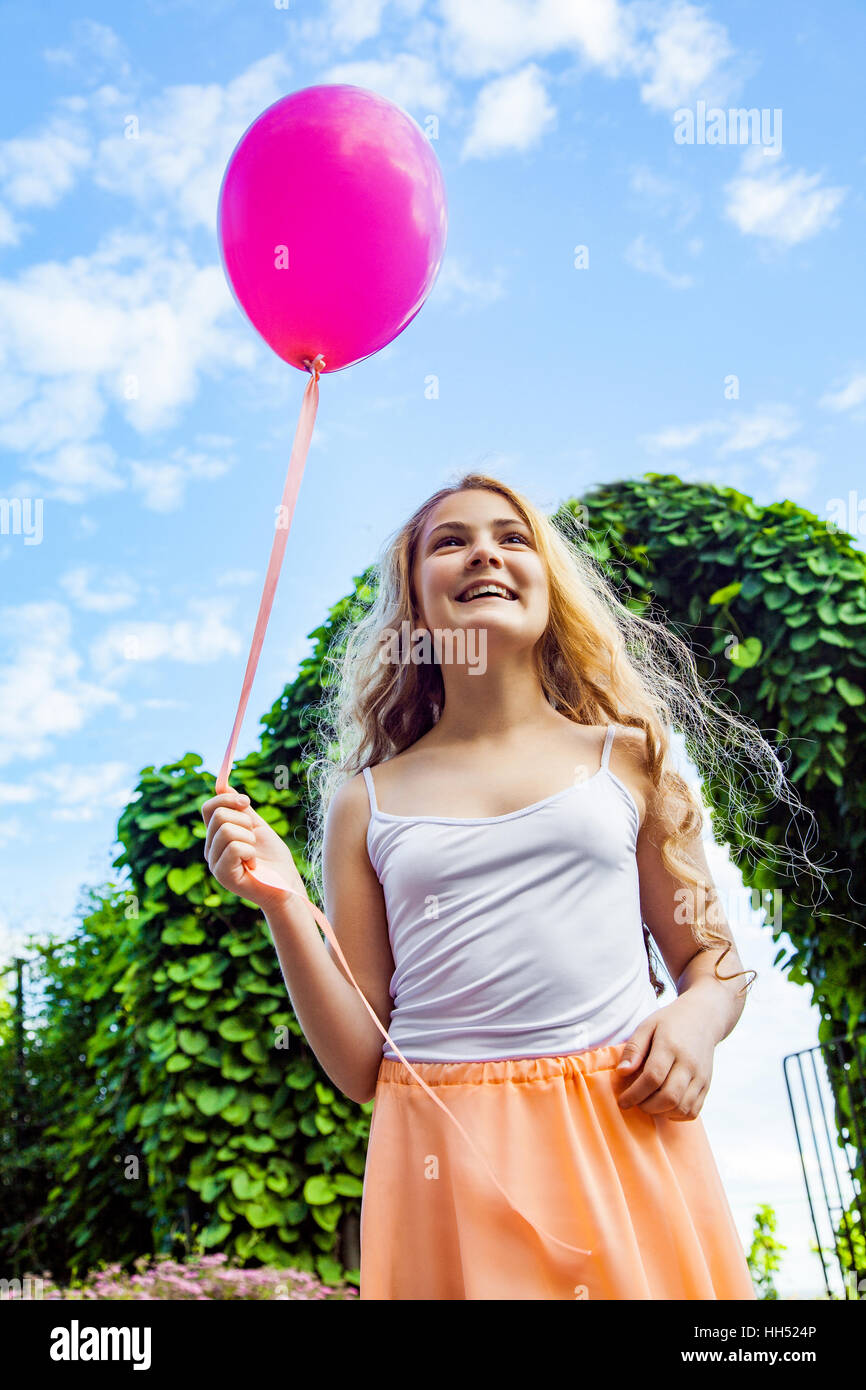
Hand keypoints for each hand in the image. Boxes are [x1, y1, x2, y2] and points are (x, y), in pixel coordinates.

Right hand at [200, 790, 308, 915]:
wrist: (286, 884)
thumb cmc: (273, 858)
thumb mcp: (257, 827)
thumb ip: (240, 809)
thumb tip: (223, 786)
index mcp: (216, 837)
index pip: (208, 808)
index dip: (227, 799)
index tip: (246, 801)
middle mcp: (211, 850)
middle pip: (218, 816)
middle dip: (245, 821)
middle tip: (254, 838)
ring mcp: (214, 864)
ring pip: (226, 830)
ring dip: (249, 838)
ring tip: (254, 853)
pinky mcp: (222, 875)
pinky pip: (234, 847)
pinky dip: (250, 851)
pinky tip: (253, 864)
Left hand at [615, 994, 715, 1120]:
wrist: (703, 1018)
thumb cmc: (670, 1022)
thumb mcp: (647, 1026)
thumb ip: (634, 1048)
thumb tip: (621, 1072)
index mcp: (670, 1046)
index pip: (653, 1077)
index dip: (635, 1094)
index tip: (622, 1101)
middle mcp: (689, 1063)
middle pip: (669, 1097)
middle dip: (647, 1106)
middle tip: (635, 1102)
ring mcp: (701, 1076)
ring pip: (682, 1107)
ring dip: (661, 1112)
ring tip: (648, 1103)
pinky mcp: (707, 1085)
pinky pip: (693, 1110)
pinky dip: (676, 1114)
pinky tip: (665, 1106)